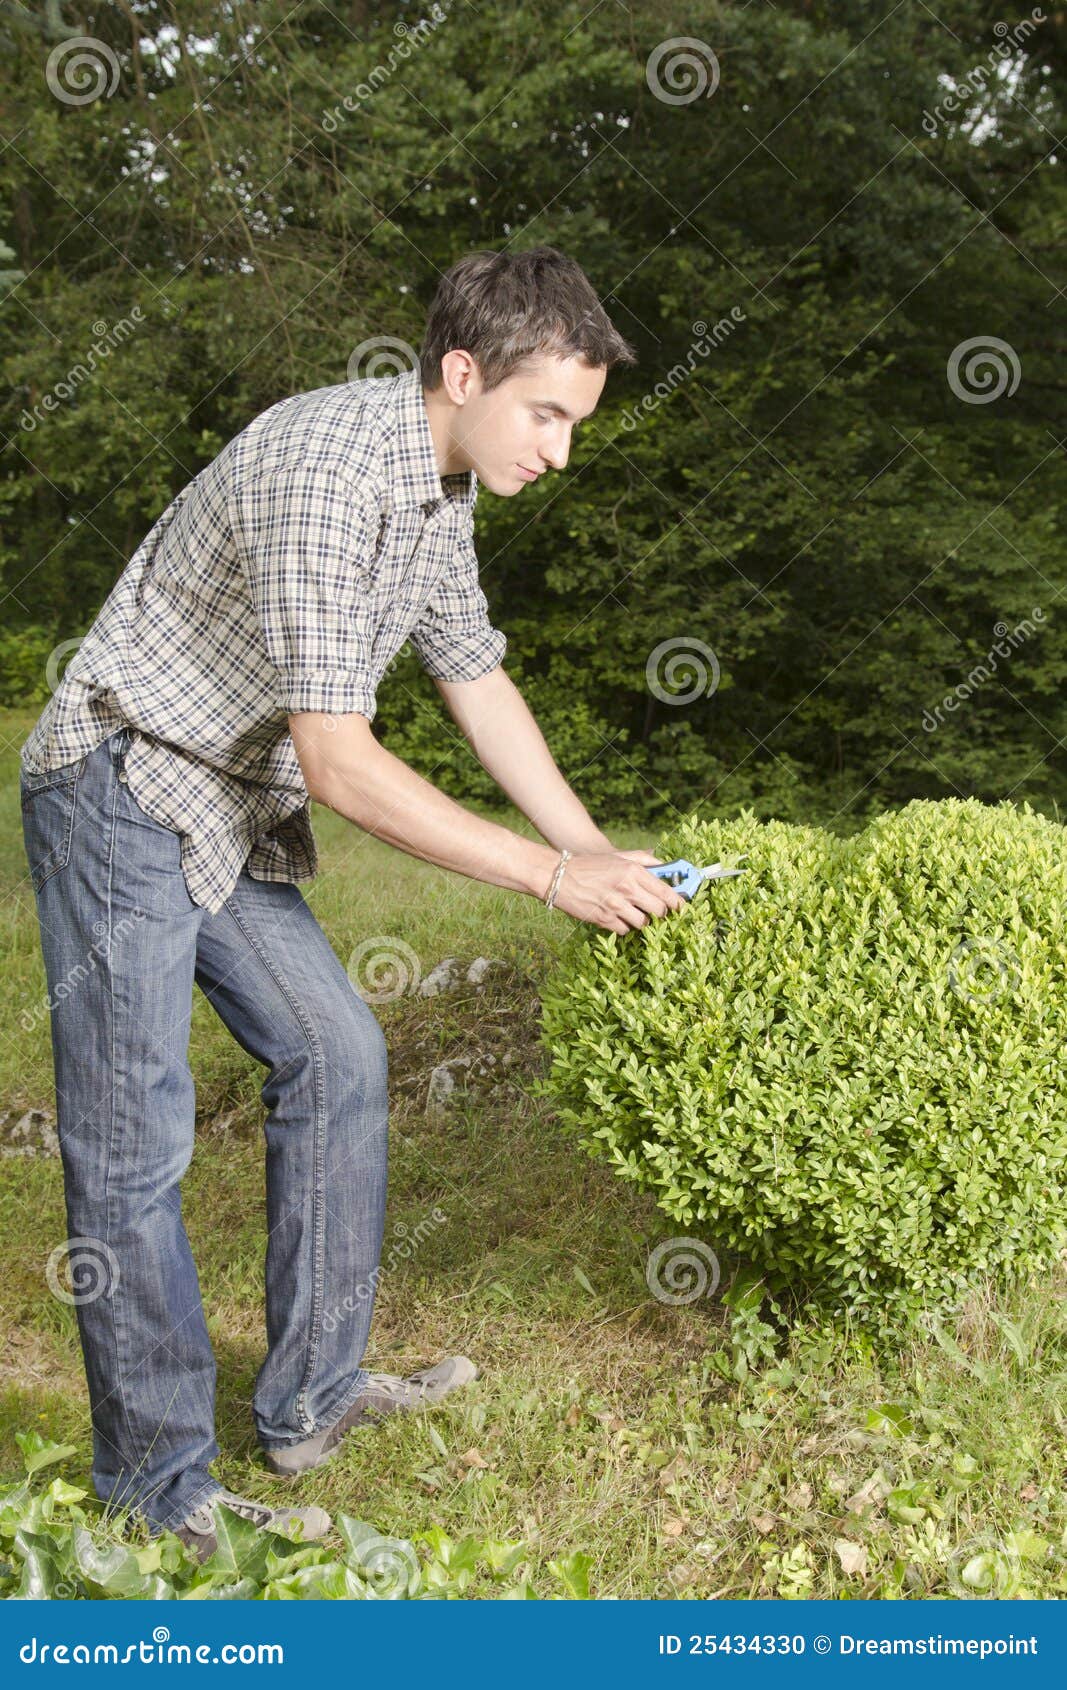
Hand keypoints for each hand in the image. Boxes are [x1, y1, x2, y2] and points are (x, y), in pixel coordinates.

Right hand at [549, 850, 687, 934]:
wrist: (559, 876)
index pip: (666, 891)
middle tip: (657, 911)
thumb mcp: (618, 856)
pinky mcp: (604, 920)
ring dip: (642, 920)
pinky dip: (624, 926)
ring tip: (633, 912)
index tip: (682, 907)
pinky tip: (618, 917)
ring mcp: (615, 906)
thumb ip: (644, 859)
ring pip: (643, 923)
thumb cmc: (590, 865)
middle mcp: (627, 889)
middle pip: (659, 910)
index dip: (678, 902)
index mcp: (633, 871)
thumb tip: (665, 867)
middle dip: (661, 913)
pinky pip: (625, 930)